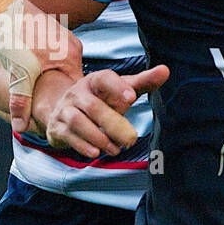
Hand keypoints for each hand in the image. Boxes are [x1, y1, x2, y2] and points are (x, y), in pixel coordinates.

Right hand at [30, 65, 169, 159]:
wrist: (64, 110)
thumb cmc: (101, 100)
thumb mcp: (121, 90)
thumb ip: (143, 82)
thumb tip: (165, 70)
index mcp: (95, 81)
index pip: (105, 79)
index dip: (117, 87)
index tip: (132, 97)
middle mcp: (77, 93)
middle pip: (93, 107)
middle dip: (113, 124)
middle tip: (132, 139)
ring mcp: (65, 110)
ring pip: (78, 122)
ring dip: (99, 138)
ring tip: (117, 149)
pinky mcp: (58, 127)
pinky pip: (68, 135)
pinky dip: (83, 145)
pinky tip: (97, 153)